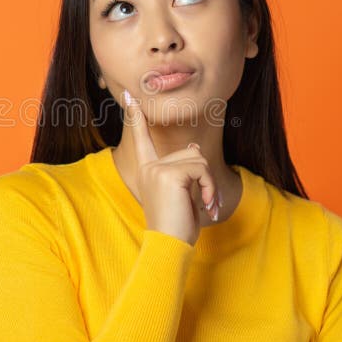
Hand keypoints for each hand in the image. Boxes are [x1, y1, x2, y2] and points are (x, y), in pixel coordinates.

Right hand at [123, 88, 220, 245]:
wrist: (170, 245)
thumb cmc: (176, 225)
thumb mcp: (181, 194)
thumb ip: (184, 170)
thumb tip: (193, 147)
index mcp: (147, 170)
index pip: (142, 138)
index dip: (136, 116)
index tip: (131, 96)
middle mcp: (149, 166)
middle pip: (190, 152)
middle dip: (204, 177)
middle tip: (204, 202)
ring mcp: (157, 169)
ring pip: (198, 159)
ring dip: (209, 183)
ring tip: (205, 204)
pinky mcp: (169, 173)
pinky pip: (202, 169)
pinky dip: (210, 187)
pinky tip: (206, 205)